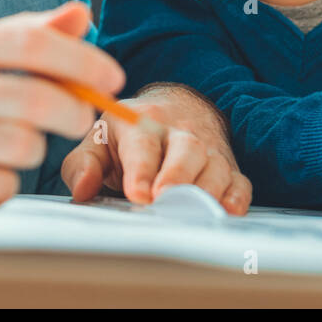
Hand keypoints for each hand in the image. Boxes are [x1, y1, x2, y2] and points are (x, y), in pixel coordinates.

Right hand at [0, 1, 121, 203]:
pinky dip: (1, 180)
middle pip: (36, 102)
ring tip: (6, 137)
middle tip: (77, 114)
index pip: (29, 45)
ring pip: (23, 150)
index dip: (83, 61)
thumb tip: (80, 17)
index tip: (112, 76)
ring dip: (31, 147)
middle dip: (74, 110)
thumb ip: (19, 32)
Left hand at [59, 83, 251, 214]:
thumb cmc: (129, 134)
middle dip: (177, 176)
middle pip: (186, 148)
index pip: (142, 144)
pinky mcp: (228, 165)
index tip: (137, 193)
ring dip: (206, 191)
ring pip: (215, 165)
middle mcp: (179, 131)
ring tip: (192, 214)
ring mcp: (208, 148)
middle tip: (164, 200)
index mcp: (141, 123)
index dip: (141, 169)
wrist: (176, 108)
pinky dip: (236, 197)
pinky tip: (226, 211)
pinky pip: (239, 180)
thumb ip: (83, 165)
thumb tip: (83, 190)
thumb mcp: (98, 140)